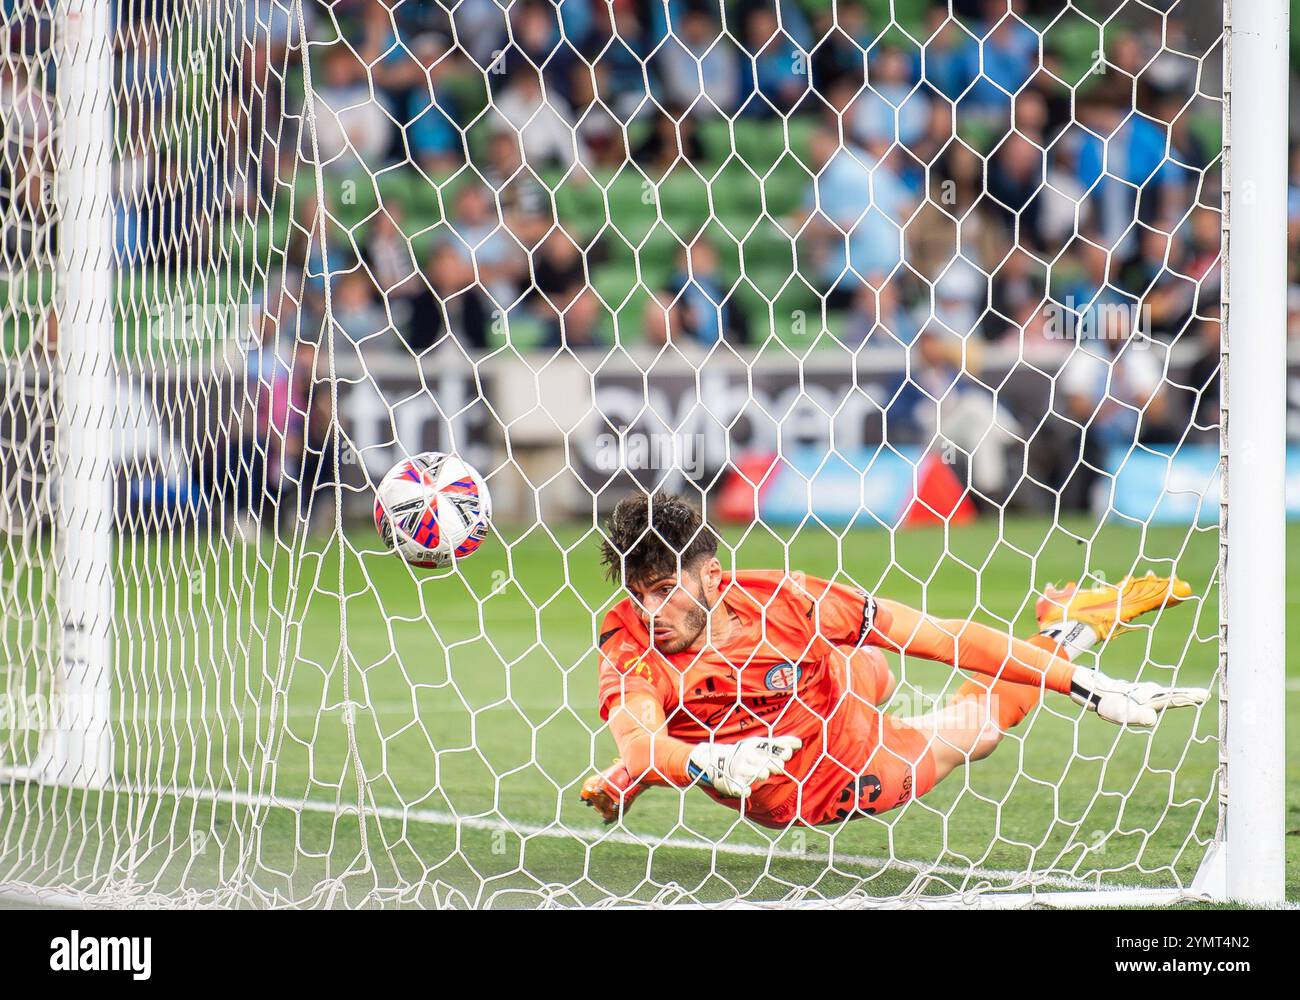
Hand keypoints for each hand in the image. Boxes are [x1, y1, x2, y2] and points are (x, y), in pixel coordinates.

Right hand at [686, 736, 801, 797]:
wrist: (717, 761)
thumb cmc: (747, 754)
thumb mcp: (760, 746)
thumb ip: (780, 744)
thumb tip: (799, 742)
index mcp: (755, 747)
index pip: (769, 747)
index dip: (779, 750)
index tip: (788, 753)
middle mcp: (746, 757)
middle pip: (761, 760)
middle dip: (771, 763)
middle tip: (780, 767)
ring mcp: (738, 770)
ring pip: (749, 772)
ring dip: (758, 773)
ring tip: (764, 774)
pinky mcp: (730, 783)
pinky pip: (735, 787)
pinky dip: (740, 790)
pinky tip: (746, 792)